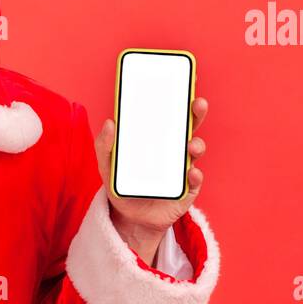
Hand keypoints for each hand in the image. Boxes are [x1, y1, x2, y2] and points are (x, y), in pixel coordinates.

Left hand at [94, 96, 208, 249]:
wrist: (129, 219)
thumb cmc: (121, 186)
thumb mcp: (107, 165)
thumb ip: (104, 145)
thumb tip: (109, 122)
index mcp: (157, 139)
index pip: (170, 115)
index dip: (177, 100)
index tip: (181, 85)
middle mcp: (174, 151)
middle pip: (189, 128)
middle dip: (196, 114)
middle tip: (198, 104)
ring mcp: (183, 169)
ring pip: (195, 152)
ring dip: (196, 146)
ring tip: (191, 145)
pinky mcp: (186, 191)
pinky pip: (194, 181)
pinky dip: (194, 176)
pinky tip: (190, 173)